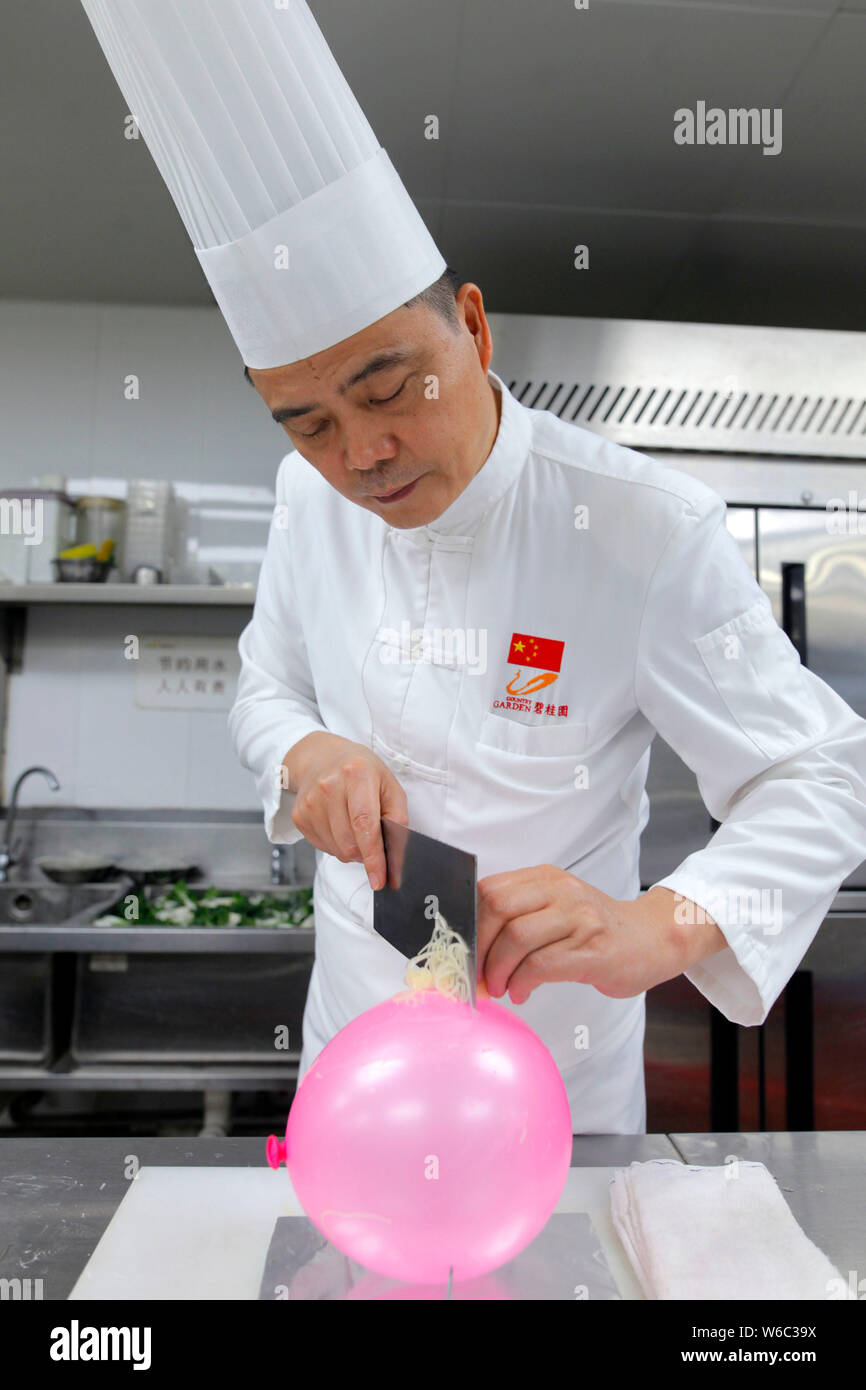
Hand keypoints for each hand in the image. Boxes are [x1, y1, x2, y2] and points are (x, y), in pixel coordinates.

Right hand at [283, 732, 407, 889]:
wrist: (322, 757)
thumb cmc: (362, 772)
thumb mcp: (389, 784)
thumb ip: (398, 817)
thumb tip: (397, 854)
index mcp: (357, 774)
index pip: (365, 824)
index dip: (373, 857)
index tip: (379, 879)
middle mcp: (329, 786)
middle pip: (349, 842)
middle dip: (365, 853)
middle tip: (372, 842)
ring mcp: (310, 801)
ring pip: (336, 849)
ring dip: (351, 850)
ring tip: (354, 828)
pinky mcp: (299, 815)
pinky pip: (322, 847)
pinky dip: (336, 845)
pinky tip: (338, 825)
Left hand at [476, 865, 724, 1003]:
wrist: (653, 939)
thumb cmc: (597, 930)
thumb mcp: (558, 908)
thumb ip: (520, 916)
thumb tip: (473, 947)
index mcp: (546, 878)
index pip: (490, 890)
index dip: (469, 924)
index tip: (464, 952)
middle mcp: (562, 892)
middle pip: (498, 909)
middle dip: (480, 948)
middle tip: (478, 975)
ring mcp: (579, 919)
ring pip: (517, 937)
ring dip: (499, 970)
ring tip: (501, 987)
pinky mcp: (592, 951)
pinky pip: (541, 965)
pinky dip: (522, 983)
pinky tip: (522, 993)